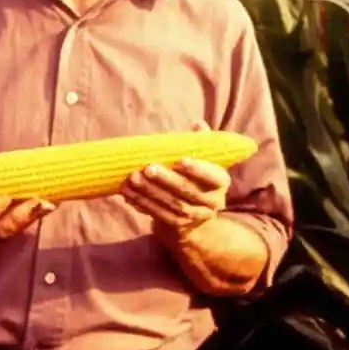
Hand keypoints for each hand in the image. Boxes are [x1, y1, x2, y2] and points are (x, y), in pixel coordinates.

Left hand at [120, 121, 230, 241]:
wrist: (196, 213)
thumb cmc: (196, 176)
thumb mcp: (203, 159)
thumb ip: (200, 143)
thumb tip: (198, 125)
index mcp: (220, 182)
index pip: (213, 176)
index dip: (197, 169)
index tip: (179, 160)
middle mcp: (212, 202)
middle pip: (187, 191)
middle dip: (166, 180)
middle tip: (147, 168)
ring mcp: (195, 216)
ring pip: (172, 204)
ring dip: (149, 192)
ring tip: (132, 178)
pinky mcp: (178, 225)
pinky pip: (159, 214)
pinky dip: (142, 203)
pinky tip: (128, 193)